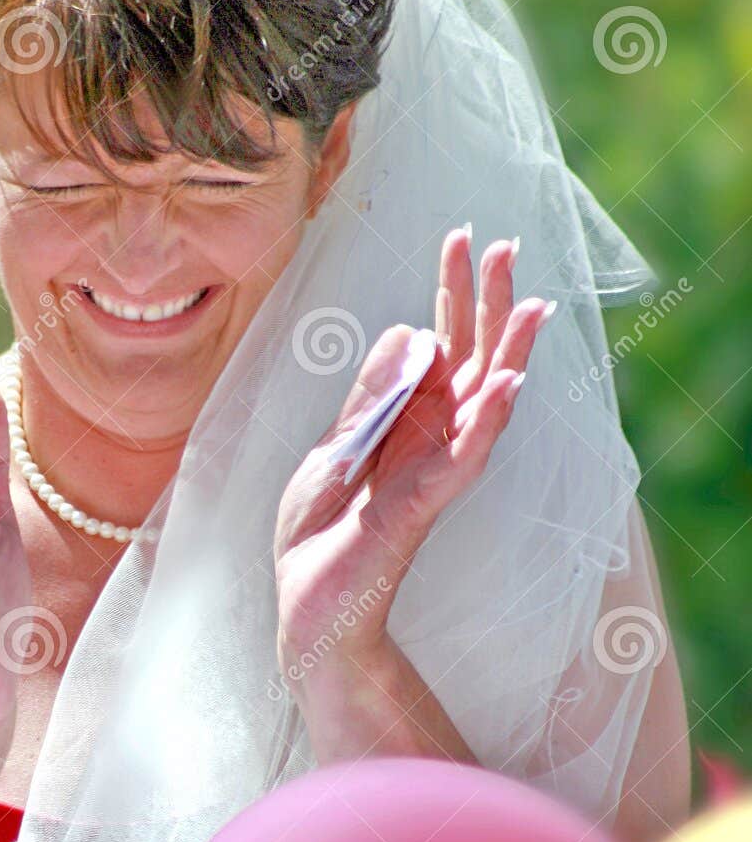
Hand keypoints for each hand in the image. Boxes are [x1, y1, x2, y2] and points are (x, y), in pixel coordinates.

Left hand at [273, 229, 553, 699]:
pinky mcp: (422, 504)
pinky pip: (465, 457)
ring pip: (485, 402)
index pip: (440, 342)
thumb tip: (415, 332)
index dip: (451, 291)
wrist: (308, 603)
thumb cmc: (319, 531)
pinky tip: (512, 383)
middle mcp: (430, 439)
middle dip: (488, 302)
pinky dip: (490, 421)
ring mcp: (432, 470)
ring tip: (534, 304)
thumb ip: (372, 396)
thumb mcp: (333, 446)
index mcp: (406, 419)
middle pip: (472, 359)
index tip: (461, 237)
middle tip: (507, 245)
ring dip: (511, 352)